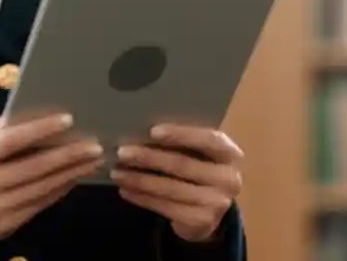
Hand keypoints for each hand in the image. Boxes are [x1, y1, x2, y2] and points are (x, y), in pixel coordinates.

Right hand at [0, 113, 102, 246]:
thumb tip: (28, 112)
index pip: (10, 140)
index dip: (39, 129)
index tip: (68, 118)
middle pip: (32, 168)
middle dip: (67, 156)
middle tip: (93, 145)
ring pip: (41, 189)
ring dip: (70, 173)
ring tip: (92, 160)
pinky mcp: (6, 225)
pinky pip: (39, 205)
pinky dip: (60, 190)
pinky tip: (74, 178)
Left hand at [110, 124, 243, 242]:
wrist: (210, 207)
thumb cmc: (198, 166)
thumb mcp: (198, 151)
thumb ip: (182, 139)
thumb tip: (140, 125)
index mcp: (230, 153)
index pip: (208, 139)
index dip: (180, 134)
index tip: (152, 131)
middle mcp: (230, 178)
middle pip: (183, 164)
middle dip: (148, 157)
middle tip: (121, 152)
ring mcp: (218, 203)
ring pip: (170, 188)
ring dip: (139, 180)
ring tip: (116, 172)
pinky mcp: (202, 221)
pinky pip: (166, 208)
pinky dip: (142, 198)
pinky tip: (125, 189)